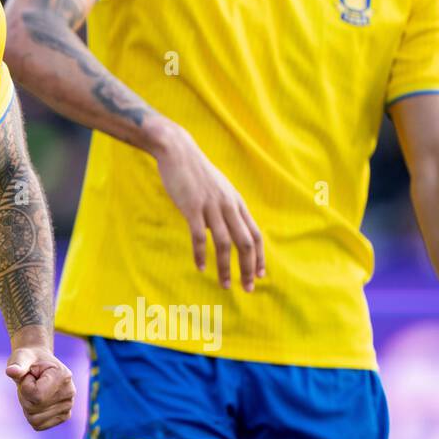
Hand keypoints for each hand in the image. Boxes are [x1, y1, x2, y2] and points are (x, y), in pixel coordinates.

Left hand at [6, 345, 74, 430]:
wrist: (38, 364)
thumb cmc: (29, 359)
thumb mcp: (21, 357)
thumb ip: (18, 364)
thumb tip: (11, 371)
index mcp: (63, 376)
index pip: (36, 395)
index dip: (25, 386)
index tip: (29, 375)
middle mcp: (70, 393)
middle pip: (34, 408)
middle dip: (24, 396)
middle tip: (30, 382)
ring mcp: (68, 407)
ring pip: (34, 420)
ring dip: (27, 406)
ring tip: (33, 391)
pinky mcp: (63, 417)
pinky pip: (38, 425)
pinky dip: (31, 415)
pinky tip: (36, 401)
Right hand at [149, 120, 264, 291]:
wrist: (177, 150)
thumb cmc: (195, 171)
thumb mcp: (218, 187)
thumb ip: (226, 205)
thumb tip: (230, 223)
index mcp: (236, 203)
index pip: (255, 234)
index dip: (260, 257)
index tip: (259, 275)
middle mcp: (228, 206)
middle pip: (246, 242)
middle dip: (248, 268)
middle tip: (248, 288)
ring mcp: (211, 207)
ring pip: (225, 243)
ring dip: (226, 267)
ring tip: (225, 285)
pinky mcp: (192, 207)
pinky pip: (199, 236)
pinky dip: (201, 254)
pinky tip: (201, 267)